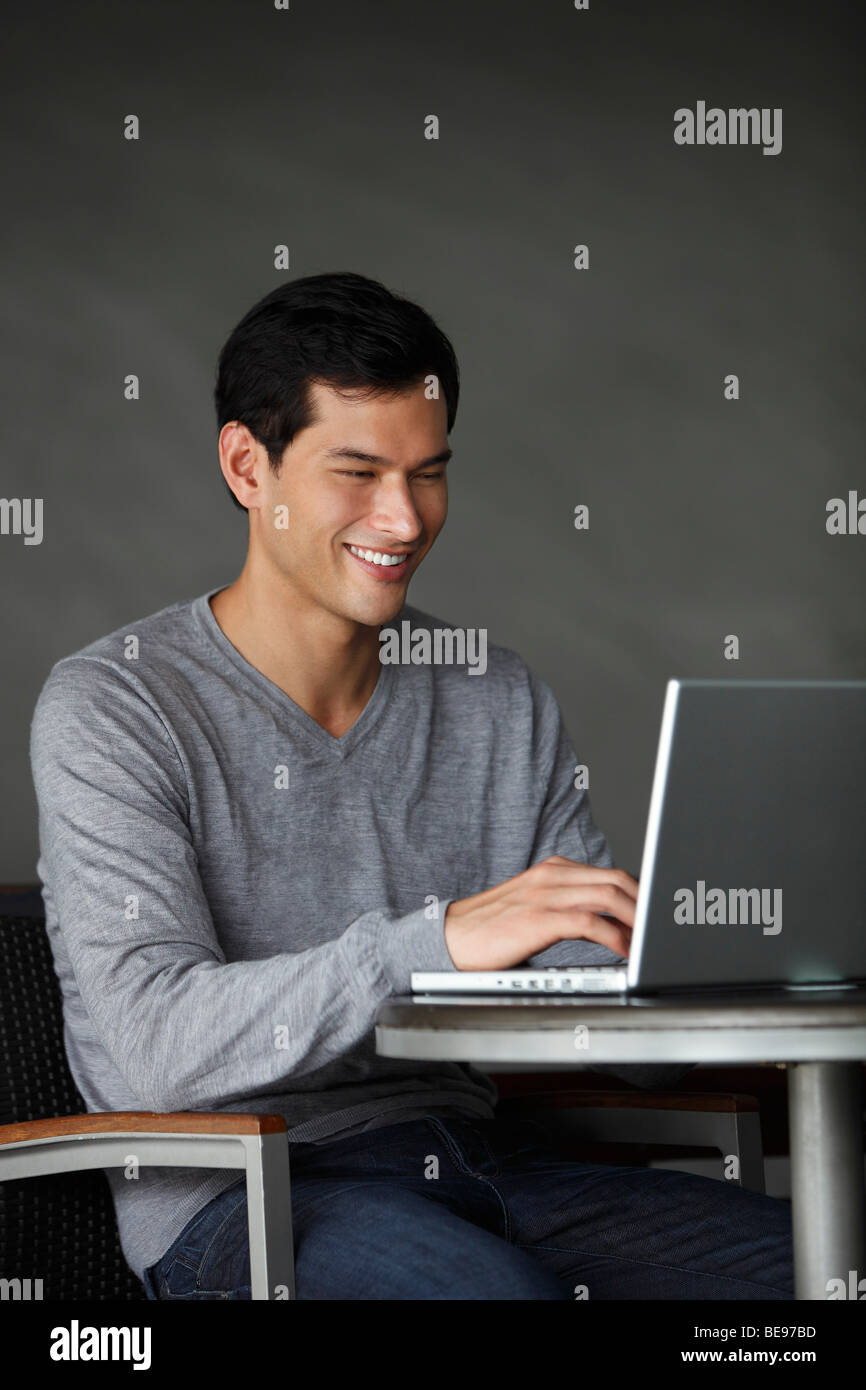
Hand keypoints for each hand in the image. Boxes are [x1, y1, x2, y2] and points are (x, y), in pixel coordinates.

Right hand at [443, 855, 636, 970]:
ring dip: (637, 919)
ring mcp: (545, 895)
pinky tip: (625, 951)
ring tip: (650, 939)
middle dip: (645, 903)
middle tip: (661, 927)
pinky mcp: (538, 918)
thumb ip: (565, 906)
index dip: (638, 893)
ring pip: (609, 895)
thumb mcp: (531, 907)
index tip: (655, 913)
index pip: (608, 874)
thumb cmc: (488, 929)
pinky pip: (590, 923)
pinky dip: (615, 936)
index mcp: (552, 870)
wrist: (448, 938)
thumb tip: (605, 923)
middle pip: (616, 879)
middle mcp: (551, 876)